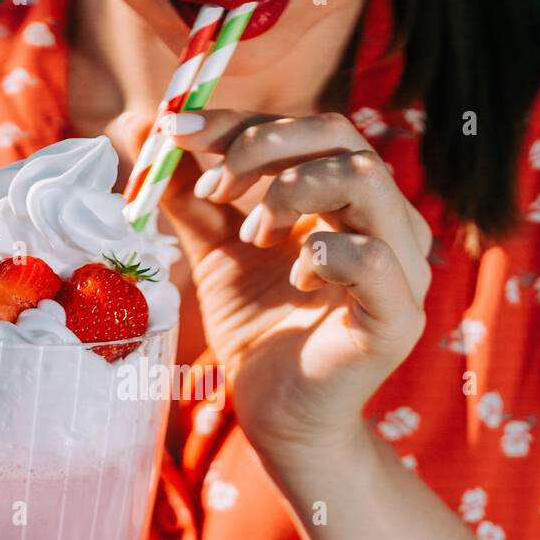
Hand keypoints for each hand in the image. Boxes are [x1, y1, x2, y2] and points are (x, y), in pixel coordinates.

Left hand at [138, 110, 432, 461]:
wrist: (277, 418)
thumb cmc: (257, 332)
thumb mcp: (213, 250)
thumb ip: (188, 192)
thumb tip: (140, 123)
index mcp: (345, 198)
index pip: (307, 128)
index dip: (241, 122)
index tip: (176, 129)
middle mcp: (382, 220)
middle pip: (341, 137)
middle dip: (264, 146)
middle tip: (213, 188)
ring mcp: (399, 266)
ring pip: (366, 180)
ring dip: (292, 192)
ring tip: (252, 236)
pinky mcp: (398, 316)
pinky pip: (371, 258)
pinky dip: (321, 255)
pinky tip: (293, 279)